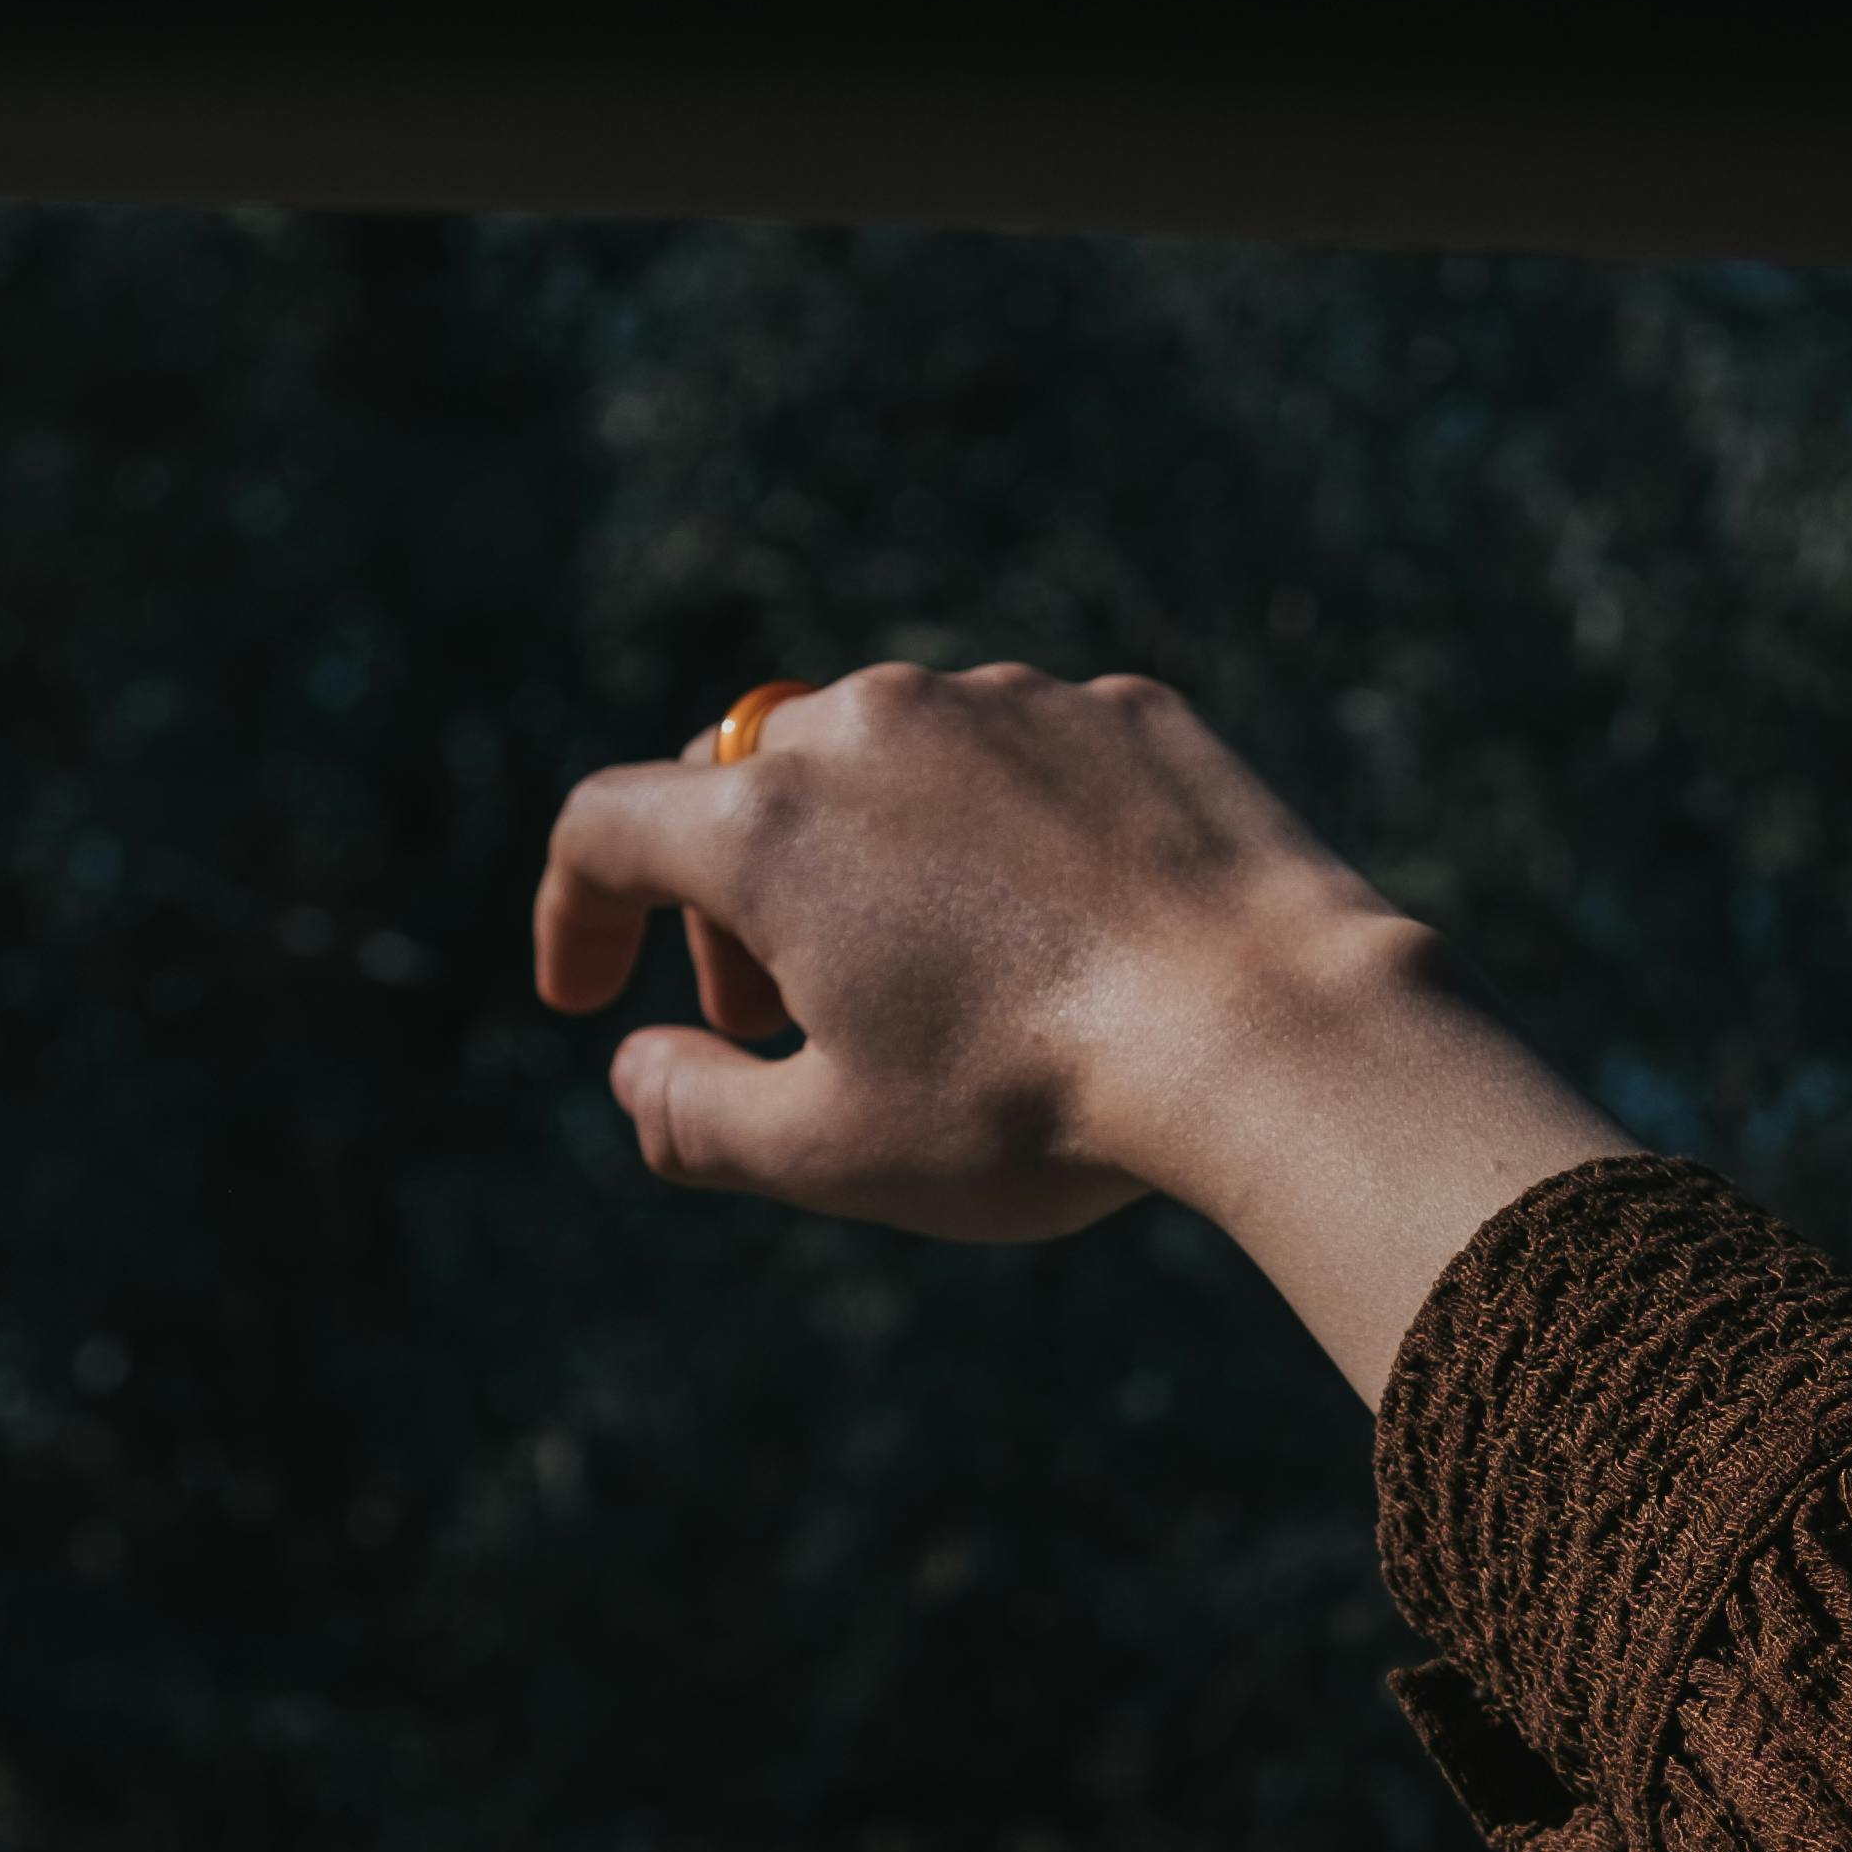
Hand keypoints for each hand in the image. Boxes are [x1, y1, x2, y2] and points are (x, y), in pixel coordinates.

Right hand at [531, 664, 1633, 1398]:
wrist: (1273, 1031)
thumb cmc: (1037, 1103)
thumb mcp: (833, 1151)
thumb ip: (693, 1113)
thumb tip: (638, 1072)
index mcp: (770, 822)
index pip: (608, 827)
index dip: (579, 915)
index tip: (592, 999)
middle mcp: (873, 724)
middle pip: (748, 789)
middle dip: (736, 908)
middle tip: (784, 1021)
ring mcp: (1008, 700)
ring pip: (891, 761)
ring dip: (872, 860)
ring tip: (936, 980)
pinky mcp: (1125, 711)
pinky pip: (1022, 758)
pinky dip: (1003, 836)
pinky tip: (1063, 936)